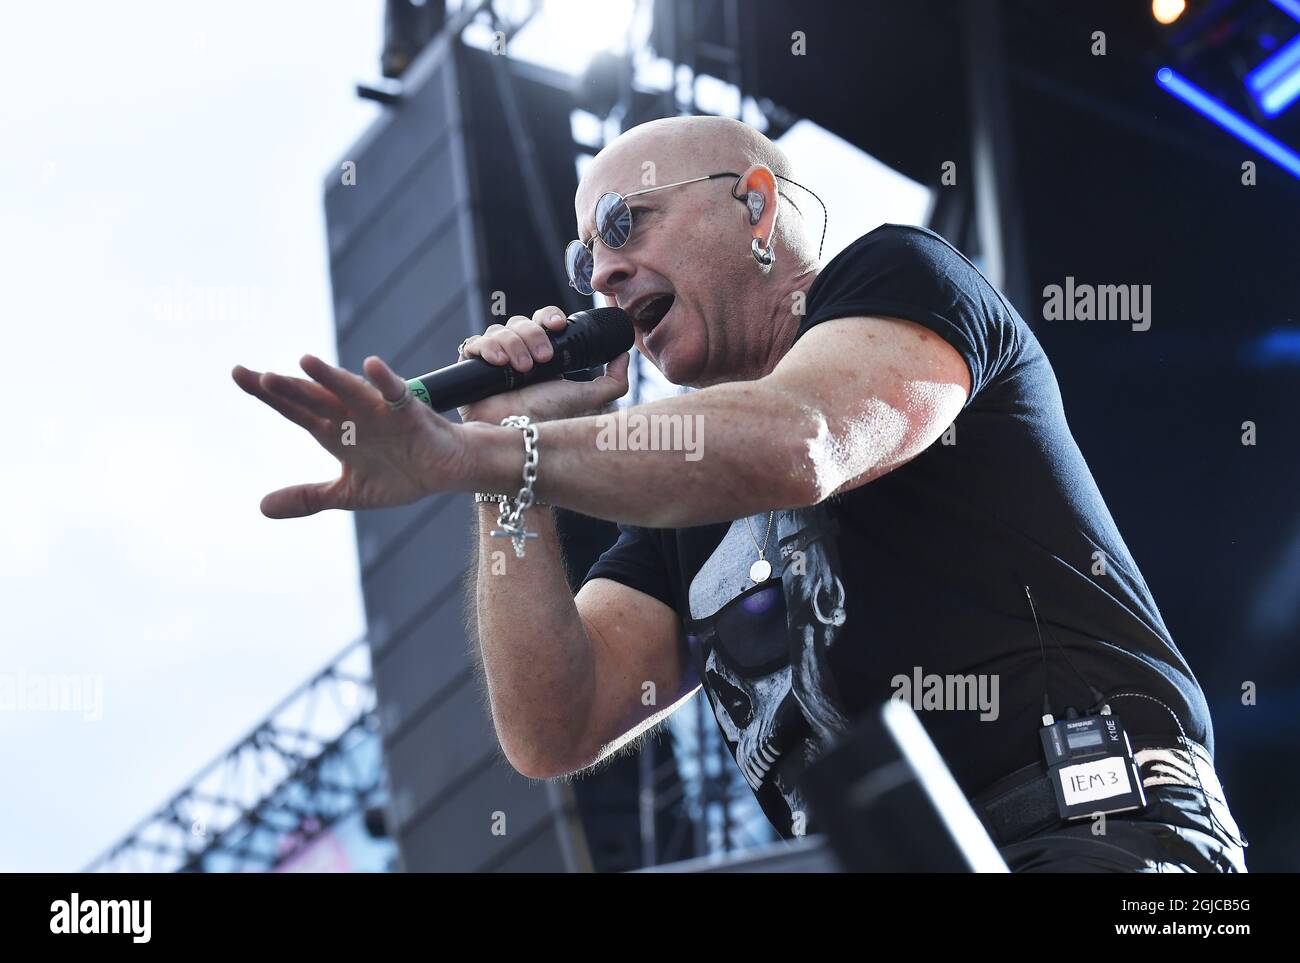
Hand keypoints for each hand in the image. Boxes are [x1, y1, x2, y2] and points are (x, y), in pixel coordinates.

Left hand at [231, 353, 468, 517]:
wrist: (447, 471)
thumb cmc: (401, 473)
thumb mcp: (347, 493)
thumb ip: (307, 498)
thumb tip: (261, 508)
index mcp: (334, 431)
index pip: (294, 408)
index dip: (267, 394)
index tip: (237, 373)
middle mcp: (351, 415)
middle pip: (313, 398)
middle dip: (287, 388)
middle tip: (255, 375)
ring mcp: (379, 411)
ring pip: (349, 390)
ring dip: (328, 377)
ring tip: (303, 362)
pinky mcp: (410, 413)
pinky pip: (397, 393)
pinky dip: (385, 381)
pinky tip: (371, 366)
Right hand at [457, 305, 629, 423]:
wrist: (518, 437)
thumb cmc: (550, 418)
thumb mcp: (589, 397)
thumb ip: (614, 380)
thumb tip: (625, 355)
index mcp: (541, 353)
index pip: (542, 320)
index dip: (549, 316)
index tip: (559, 325)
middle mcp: (516, 352)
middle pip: (520, 322)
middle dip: (533, 334)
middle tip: (542, 359)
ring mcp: (492, 358)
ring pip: (499, 330)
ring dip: (513, 343)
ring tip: (522, 369)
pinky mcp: (469, 368)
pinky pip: (473, 343)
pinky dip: (487, 347)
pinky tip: (498, 362)